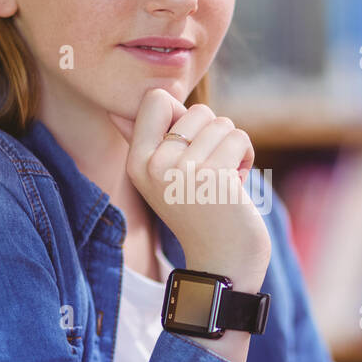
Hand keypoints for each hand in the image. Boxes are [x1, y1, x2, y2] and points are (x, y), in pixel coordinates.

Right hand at [107, 88, 271, 291]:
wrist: (221, 262)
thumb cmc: (198, 213)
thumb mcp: (159, 179)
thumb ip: (143, 143)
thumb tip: (115, 110)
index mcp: (136, 162)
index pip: (155, 99)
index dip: (182, 114)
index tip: (189, 146)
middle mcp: (153, 166)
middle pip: (196, 110)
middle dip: (213, 137)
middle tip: (209, 172)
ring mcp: (182, 172)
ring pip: (222, 123)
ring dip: (232, 148)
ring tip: (222, 180)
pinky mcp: (213, 177)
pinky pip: (239, 138)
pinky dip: (246, 156)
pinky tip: (237, 184)